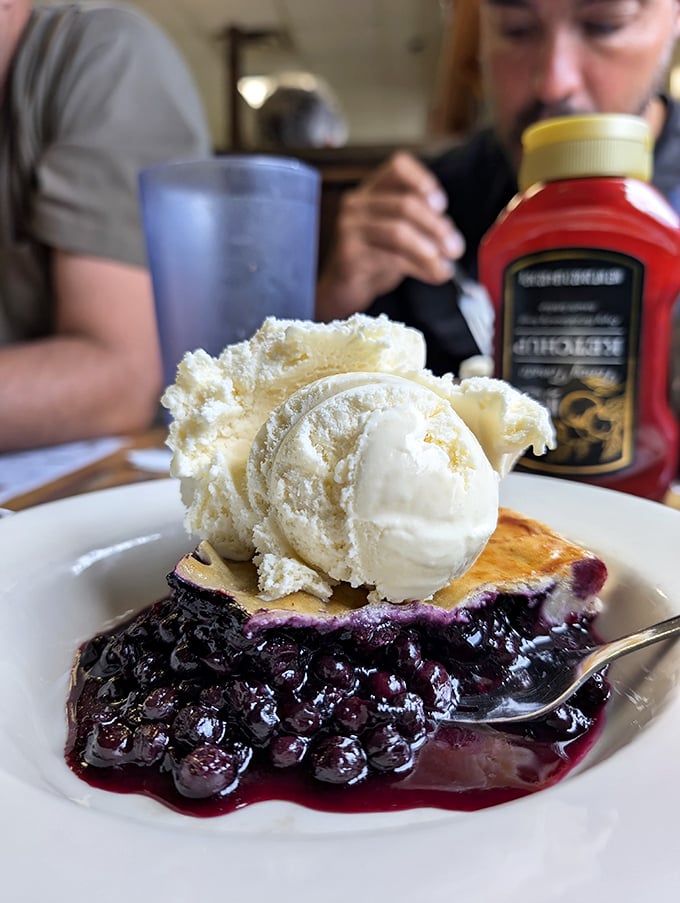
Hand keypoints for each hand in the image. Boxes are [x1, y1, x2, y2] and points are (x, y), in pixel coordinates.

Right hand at [316, 151, 464, 320]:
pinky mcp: (349, 254)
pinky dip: (419, 268)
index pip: (398, 167)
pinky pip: (392, 258)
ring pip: (399, 232)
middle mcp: (357, 204)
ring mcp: (350, 228)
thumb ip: (421, 226)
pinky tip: (432, 275)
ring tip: (445, 266)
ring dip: (429, 251)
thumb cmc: (373, 258)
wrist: (342, 288)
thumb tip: (451, 235)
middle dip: (436, 228)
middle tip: (455, 249)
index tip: (441, 205)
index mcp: (371, 190)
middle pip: (405, 204)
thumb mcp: (398, 235)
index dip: (423, 181)